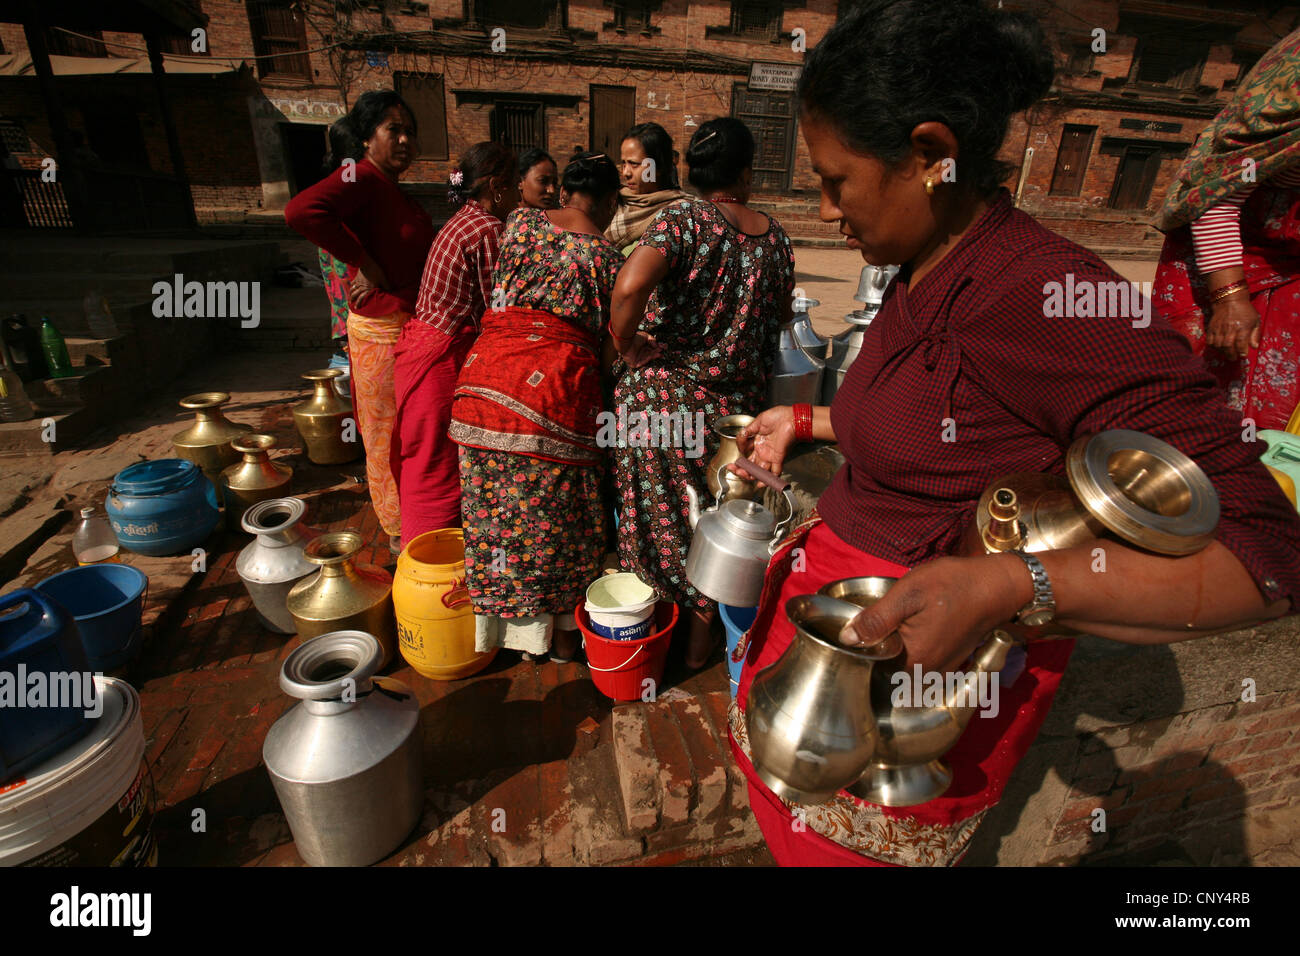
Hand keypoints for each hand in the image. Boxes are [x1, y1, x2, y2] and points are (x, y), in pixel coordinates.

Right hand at [348, 254, 389, 310]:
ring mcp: (358, 282)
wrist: (367, 263)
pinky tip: (351, 288)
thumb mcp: (383, 279)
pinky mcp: (356, 277)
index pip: (361, 298)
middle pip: (355, 295)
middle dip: (353, 300)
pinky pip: (352, 283)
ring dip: (350, 295)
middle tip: (351, 304)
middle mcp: (361, 287)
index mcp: (368, 289)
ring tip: (350, 298)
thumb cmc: (376, 271)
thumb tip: (392, 292)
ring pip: (352, 290)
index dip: (359, 304)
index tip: (357, 308)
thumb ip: (387, 286)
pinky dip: (351, 286)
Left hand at [618, 331, 662, 368]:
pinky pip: (642, 362)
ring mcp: (637, 358)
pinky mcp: (634, 364)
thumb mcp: (646, 336)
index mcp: (641, 347)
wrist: (625, 342)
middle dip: (656, 352)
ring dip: (654, 356)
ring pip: (647, 358)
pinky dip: (648, 359)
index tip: (663, 347)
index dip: (657, 348)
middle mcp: (639, 352)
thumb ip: (652, 340)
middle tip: (662, 350)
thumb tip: (657, 346)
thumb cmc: (635, 338)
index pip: (650, 349)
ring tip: (660, 353)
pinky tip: (653, 356)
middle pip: (650, 353)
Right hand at [734, 406, 795, 475]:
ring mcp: (770, 455)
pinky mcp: (778, 457)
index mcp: (757, 442)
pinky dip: (769, 479)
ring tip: (743, 474)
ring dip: (751, 475)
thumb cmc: (778, 416)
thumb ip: (747, 431)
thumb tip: (739, 440)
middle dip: (742, 470)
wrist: (792, 417)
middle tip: (735, 470)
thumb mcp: (758, 422)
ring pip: (760, 470)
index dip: (740, 461)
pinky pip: (774, 471)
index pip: (746, 455)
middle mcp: (763, 451)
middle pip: (751, 466)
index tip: (733, 462)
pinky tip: (760, 484)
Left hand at [838, 554, 1029, 672]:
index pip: (871, 667)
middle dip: (875, 649)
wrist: (998, 585)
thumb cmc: (954, 585)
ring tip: (893, 621)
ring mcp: (940, 669)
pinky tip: (910, 626)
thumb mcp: (908, 594)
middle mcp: (927, 673)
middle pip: (885, 668)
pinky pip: (919, 661)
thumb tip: (847, 639)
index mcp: (913, 661)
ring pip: (902, 664)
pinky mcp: (949, 662)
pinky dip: (909, 649)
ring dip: (892, 649)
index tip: (855, 629)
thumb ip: (876, 620)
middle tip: (874, 621)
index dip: (859, 648)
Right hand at [1205, 296, 1260, 360]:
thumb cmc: (1245, 310)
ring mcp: (1219, 328)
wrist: (1229, 300)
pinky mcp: (1211, 328)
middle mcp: (1230, 328)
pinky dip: (1213, 346)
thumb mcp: (1255, 320)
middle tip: (1233, 358)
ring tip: (1226, 353)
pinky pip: (1210, 341)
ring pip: (1218, 345)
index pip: (1241, 343)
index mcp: (1242, 326)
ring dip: (1222, 352)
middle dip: (1231, 354)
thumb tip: (1254, 347)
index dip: (1242, 351)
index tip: (1243, 355)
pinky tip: (1218, 347)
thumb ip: (1255, 334)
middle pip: (1228, 346)